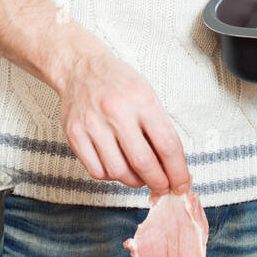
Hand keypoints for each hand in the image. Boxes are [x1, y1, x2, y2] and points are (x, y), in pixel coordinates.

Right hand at [55, 31, 191, 194]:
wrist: (80, 68)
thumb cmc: (118, 83)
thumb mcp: (147, 95)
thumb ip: (159, 129)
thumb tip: (172, 167)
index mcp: (142, 100)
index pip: (167, 145)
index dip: (178, 171)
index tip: (182, 184)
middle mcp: (117, 112)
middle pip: (143, 162)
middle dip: (158, 182)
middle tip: (163, 188)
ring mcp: (93, 124)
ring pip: (119, 171)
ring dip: (135, 181)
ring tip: (140, 177)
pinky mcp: (75, 135)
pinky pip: (97, 171)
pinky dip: (111, 177)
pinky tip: (117, 167)